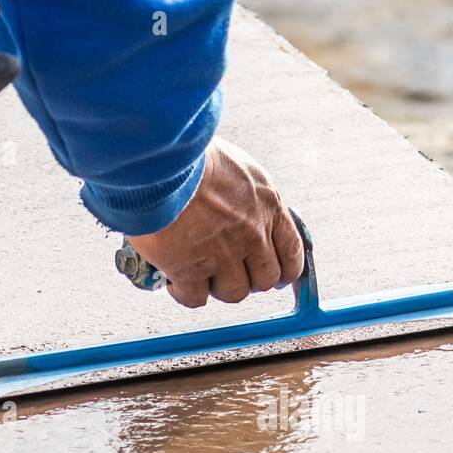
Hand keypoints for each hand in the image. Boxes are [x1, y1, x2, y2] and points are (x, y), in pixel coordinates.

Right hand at [127, 139, 303, 307]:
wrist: (160, 161)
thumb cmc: (190, 155)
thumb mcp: (235, 166)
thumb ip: (246, 195)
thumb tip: (238, 211)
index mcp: (267, 205)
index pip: (292, 252)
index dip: (284, 270)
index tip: (276, 275)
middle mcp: (252, 234)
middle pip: (265, 279)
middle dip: (248, 279)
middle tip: (228, 270)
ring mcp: (223, 254)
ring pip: (234, 293)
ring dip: (218, 287)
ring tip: (199, 272)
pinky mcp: (191, 268)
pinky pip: (195, 298)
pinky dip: (185, 293)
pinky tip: (175, 280)